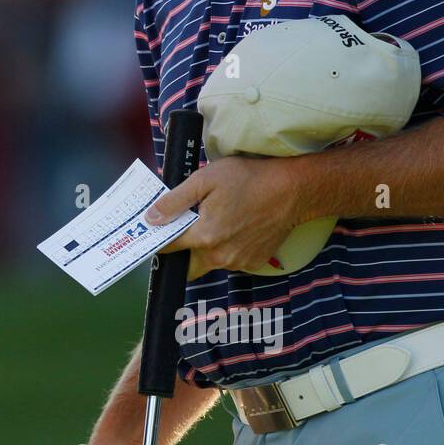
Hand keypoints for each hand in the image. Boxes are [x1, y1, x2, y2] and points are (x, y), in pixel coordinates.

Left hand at [146, 155, 305, 279]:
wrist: (292, 189)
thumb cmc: (249, 179)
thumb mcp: (205, 180)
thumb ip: (174, 201)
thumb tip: (150, 218)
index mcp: (204, 237)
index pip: (169, 248)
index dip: (160, 239)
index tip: (157, 232)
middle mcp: (220, 256)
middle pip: (188, 265)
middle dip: (184, 252)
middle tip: (189, 228)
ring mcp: (239, 262)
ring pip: (211, 262)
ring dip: (208, 248)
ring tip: (218, 220)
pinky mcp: (254, 262)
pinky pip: (231, 261)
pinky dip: (228, 248)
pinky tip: (236, 227)